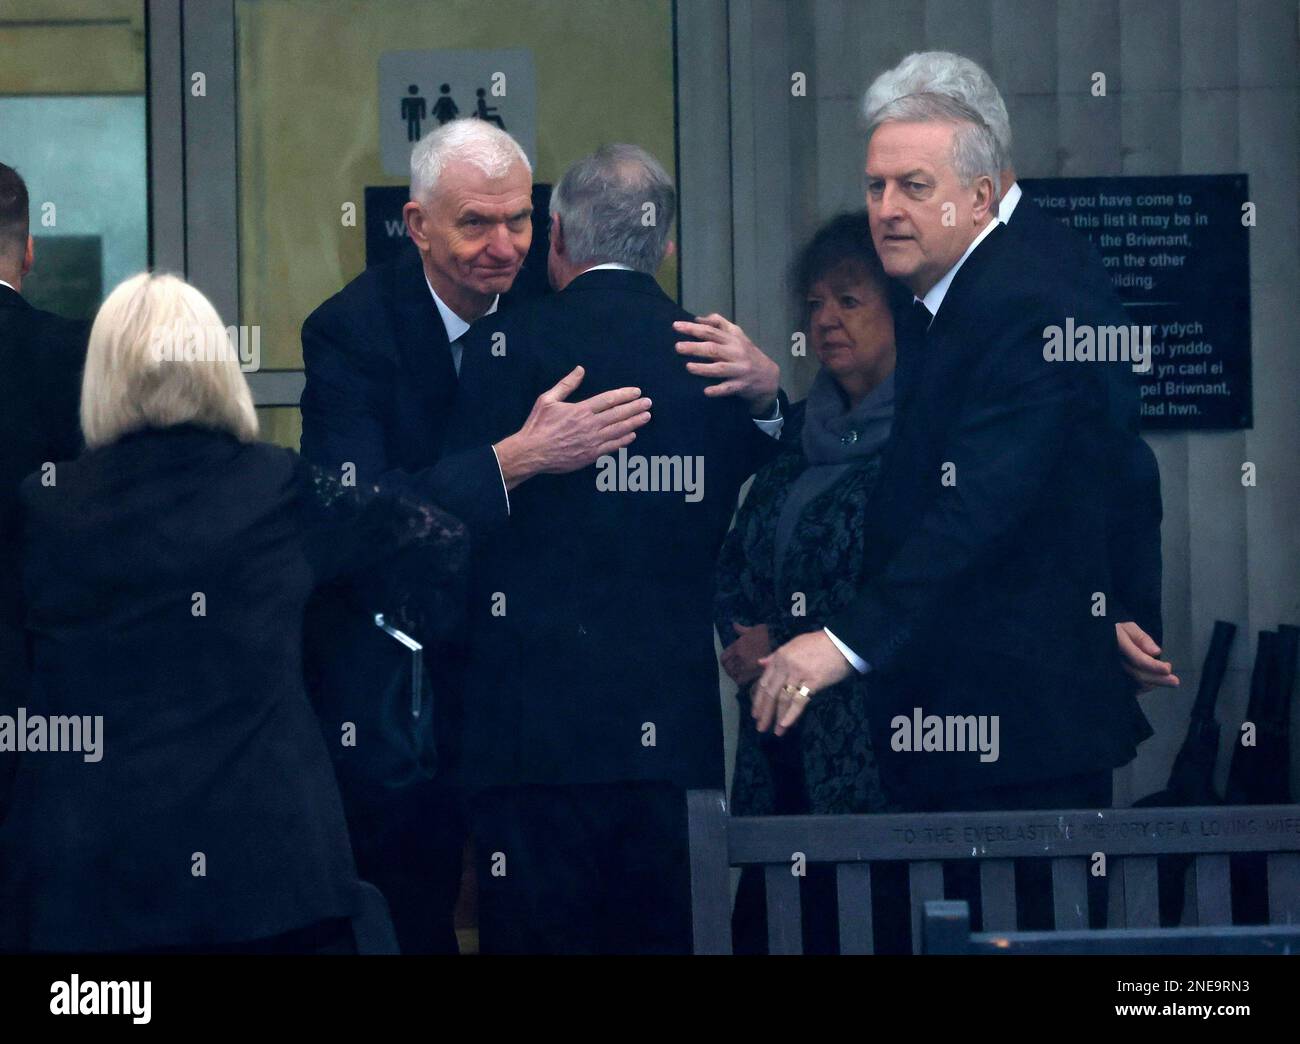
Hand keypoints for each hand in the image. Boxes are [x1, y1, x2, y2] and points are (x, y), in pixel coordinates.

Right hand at [494, 366, 650, 488]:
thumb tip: (580, 370)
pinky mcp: (590, 455)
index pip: (608, 400)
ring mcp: (592, 441)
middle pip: (618, 414)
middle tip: (648, 403)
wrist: (532, 453)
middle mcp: (589, 425)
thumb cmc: (538, 425)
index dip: (624, 395)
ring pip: (618, 430)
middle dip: (635, 408)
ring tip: (646, 417)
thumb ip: (566, 385)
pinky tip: (632, 435)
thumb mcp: (547, 400)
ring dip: (634, 423)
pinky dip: (623, 440)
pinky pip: (612, 446)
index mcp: (580, 410)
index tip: (637, 392)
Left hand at [673, 314, 779, 415]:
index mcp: (733, 339)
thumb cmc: (747, 353)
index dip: (693, 328)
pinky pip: (729, 388)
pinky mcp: (741, 385)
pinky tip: (706, 391)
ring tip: (688, 367)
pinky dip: (718, 390)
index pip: (711, 331)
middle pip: (713, 348)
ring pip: (720, 368)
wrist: (768, 377)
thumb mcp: (737, 335)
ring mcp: (739, 370)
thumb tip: (698, 318)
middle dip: (695, 348)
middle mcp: (736, 353)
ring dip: (704, 368)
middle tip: (677, 347)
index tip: (676, 326)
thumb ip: (719, 324)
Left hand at [721, 622, 770, 686]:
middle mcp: (738, 656)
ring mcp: (745, 665)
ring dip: (735, 675)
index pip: (723, 659)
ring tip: (740, 675)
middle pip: (727, 668)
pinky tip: (746, 678)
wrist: (780, 641)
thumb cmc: (767, 634)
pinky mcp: (753, 673)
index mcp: (737, 646)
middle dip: (730, 669)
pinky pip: (740, 681)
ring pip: (732, 674)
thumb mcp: (753, 629)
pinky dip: (741, 681)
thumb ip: (742, 629)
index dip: (725, 662)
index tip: (730, 663)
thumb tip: (734, 625)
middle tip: (735, 670)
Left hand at [752, 630, 853, 735]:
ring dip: (778, 717)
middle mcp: (785, 665)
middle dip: (764, 712)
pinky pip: (799, 701)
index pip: (764, 682)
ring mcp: (798, 673)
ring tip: (776, 732)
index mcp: (779, 657)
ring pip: (783, 699)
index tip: (755, 713)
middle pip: (771, 693)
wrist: (841, 641)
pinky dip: (791, 714)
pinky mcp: (813, 681)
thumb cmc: (818, 643)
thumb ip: (775, 656)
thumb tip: (761, 663)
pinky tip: (785, 725)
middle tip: (760, 727)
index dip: (758, 700)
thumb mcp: (793, 645)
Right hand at [1115, 621, 1179, 692]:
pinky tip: (1153, 683)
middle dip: (1158, 679)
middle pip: (1138, 674)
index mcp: (1117, 644)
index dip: (1153, 666)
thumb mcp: (1128, 628)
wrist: (1098, 638)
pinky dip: (1144, 686)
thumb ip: (1142, 639)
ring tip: (1167, 680)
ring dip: (1153, 683)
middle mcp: (1113, 661)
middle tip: (1175, 682)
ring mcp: (1112, 672)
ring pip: (1135, 683)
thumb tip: (1157, 652)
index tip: (1168, 669)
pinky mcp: (1113, 679)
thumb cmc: (1115, 631)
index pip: (1137, 659)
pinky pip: (1130, 687)